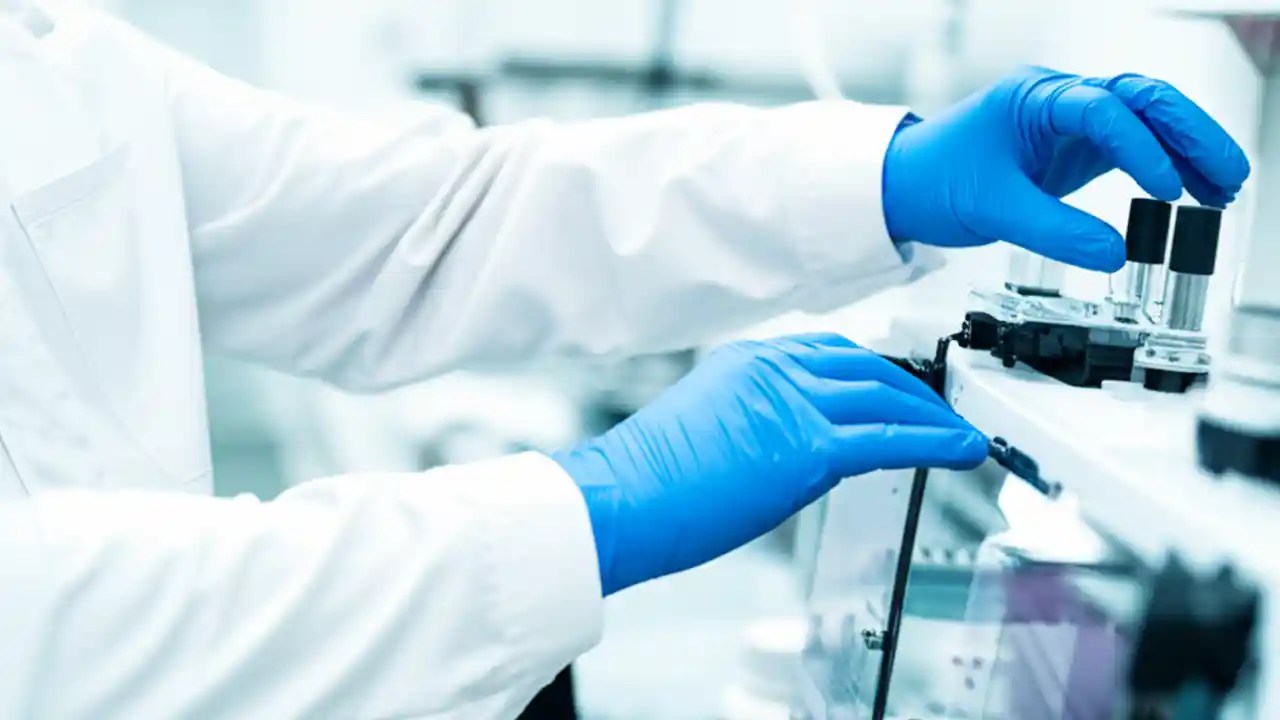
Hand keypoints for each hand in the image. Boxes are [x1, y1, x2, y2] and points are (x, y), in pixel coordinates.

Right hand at [551, 333, 987, 595]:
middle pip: (867, 368)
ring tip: (962, 433)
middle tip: (944, 409)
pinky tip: (962, 450)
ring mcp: (792, 402)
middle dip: (915, 390)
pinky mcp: (807, 446)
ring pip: (887, 399)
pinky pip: (890, 439)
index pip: (830, 353)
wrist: (623, 499)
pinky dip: (936, 442)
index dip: (876, 372)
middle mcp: (774, 368)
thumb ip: (755, 419)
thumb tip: (792, 447)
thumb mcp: (706, 425)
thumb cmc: (648, 480)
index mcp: (747, 359)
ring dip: (934, 417)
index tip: (900, 389)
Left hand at [883, 66, 1250, 271]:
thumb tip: (1114, 253)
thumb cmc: (935, 178)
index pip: (1104, 109)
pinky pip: (1133, 148)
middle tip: (1227, 174)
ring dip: (1188, 151)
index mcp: (1034, 99)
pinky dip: (1165, 167)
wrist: (905, 184)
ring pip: (1147, 121)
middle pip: (1143, 99)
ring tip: (1225, 188)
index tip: (1164, 188)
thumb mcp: (993, 210)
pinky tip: (1193, 194)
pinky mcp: (1077, 148)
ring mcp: (1071, 122)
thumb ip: (1055, 232)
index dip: (1140, 147)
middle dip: (1190, 134)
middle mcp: (1060, 100)